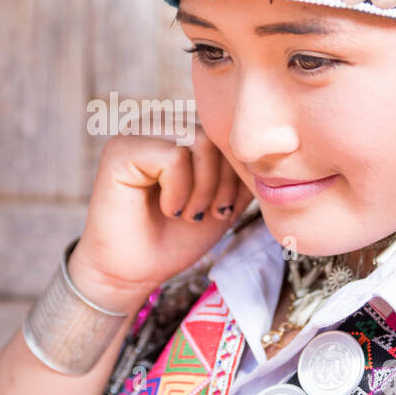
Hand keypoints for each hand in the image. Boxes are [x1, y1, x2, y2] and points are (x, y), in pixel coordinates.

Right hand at [67, 126, 254, 312]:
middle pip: (216, 132)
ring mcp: (136, 131)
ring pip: (199, 140)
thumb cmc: (175, 236)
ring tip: (187, 212)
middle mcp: (158, 121)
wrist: (133, 273)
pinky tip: (167, 209)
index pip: (228, 130)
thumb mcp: (225, 197)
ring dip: (203, 188)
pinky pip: (174, 156)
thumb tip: (275, 146)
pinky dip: (179, 192)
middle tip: (207, 212)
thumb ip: (244, 168)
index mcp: (181, 126)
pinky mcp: (120, 149)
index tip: (223, 207)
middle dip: (223, 180)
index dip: (236, 171)